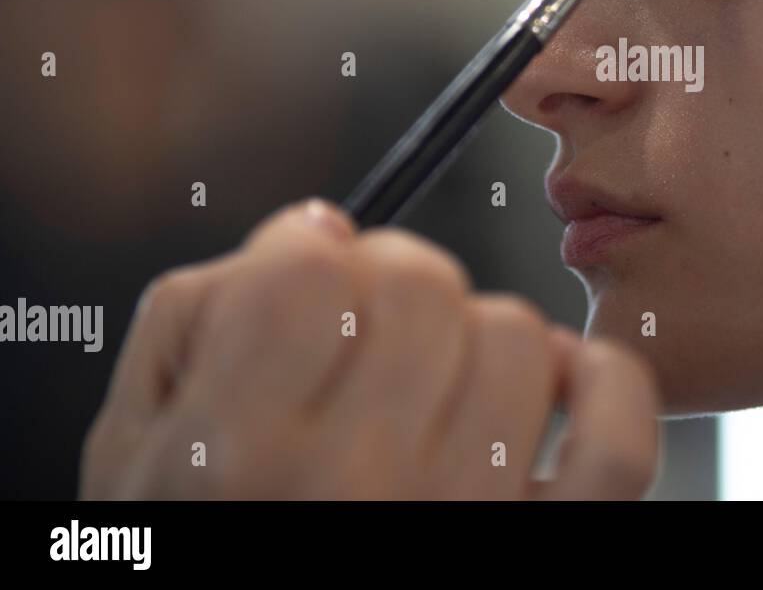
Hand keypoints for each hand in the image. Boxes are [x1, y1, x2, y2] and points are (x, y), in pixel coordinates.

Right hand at [80, 199, 661, 498]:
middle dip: (388, 283)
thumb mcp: (133, 449)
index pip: (311, 268)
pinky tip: (551, 382)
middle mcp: (357, 491)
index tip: (305, 274)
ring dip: (476, 336)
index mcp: (237, 458)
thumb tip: (314, 227)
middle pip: (423, 284)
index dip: (305, 250)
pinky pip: (617, 437)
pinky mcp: (542, 546)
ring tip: (434, 382)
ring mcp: (463, 520)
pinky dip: (601, 384)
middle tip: (364, 331)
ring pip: (516, 335)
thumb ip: (200, 316)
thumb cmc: (199, 536)